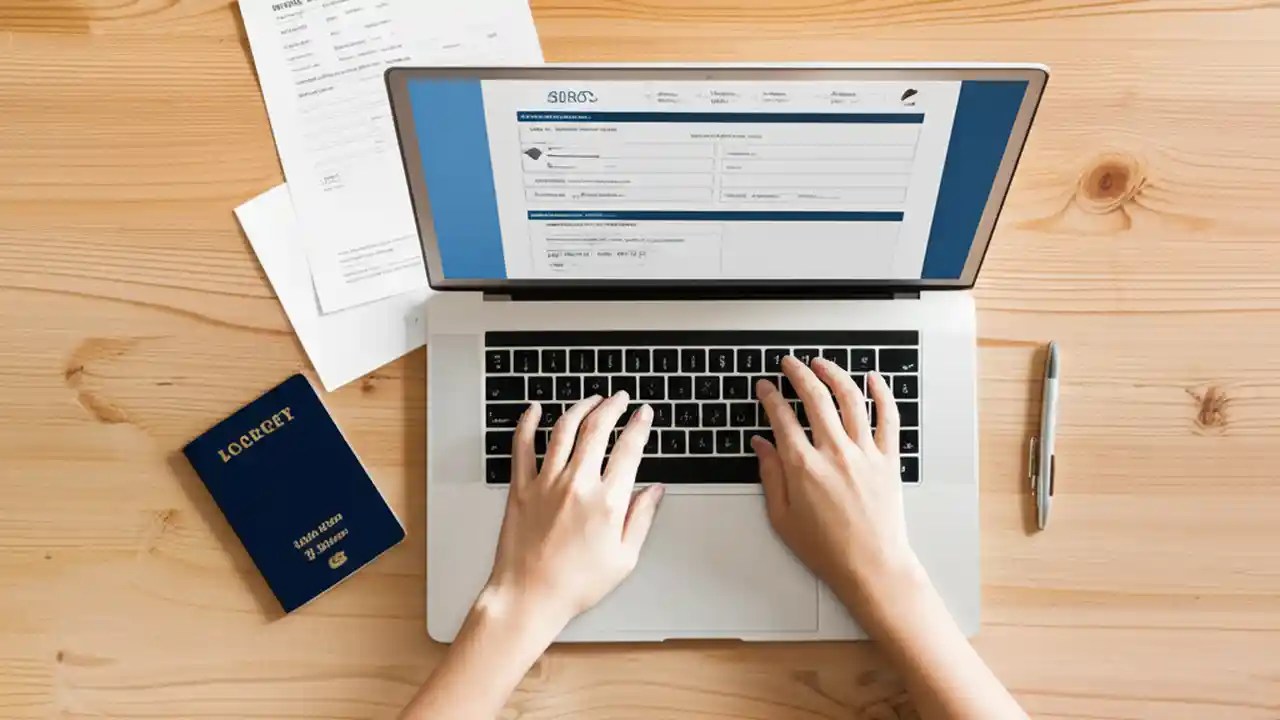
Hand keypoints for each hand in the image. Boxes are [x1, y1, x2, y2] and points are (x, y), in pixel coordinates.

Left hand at [483, 393, 664, 631]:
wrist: (528, 597)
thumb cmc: (575, 585)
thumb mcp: (624, 558)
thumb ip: (642, 518)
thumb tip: (655, 491)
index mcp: (607, 503)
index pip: (629, 450)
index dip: (640, 426)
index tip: (644, 414)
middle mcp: (577, 485)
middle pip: (597, 429)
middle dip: (612, 407)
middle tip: (620, 399)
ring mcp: (546, 483)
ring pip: (564, 429)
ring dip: (581, 408)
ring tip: (592, 399)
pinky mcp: (520, 488)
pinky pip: (522, 446)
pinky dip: (528, 423)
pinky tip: (535, 410)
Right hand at [752, 357, 920, 616]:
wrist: (871, 566)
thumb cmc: (827, 549)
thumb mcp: (782, 517)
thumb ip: (770, 476)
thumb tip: (762, 446)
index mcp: (804, 468)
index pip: (782, 418)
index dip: (770, 397)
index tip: (765, 388)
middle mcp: (834, 453)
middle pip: (815, 398)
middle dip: (798, 374)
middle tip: (789, 364)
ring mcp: (864, 454)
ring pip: (850, 399)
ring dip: (834, 374)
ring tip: (821, 363)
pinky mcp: (888, 460)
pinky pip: (888, 418)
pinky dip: (882, 394)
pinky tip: (873, 380)